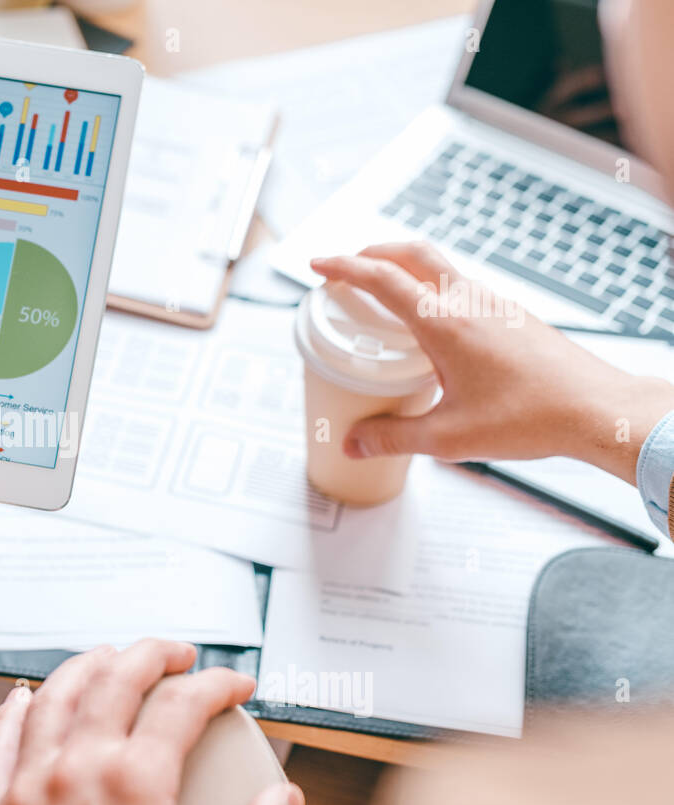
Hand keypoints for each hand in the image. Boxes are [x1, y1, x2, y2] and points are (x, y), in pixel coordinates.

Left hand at [0, 639, 302, 804]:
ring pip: (52, 694)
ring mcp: (26, 787)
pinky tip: (25, 698)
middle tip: (177, 654)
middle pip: (115, 677)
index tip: (234, 685)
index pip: (184, 703)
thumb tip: (285, 804)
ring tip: (110, 658)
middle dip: (153, 653)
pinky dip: (13, 710)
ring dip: (86, 666)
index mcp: (134, 782)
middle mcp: (75, 770)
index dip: (218, 684)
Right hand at [310, 242, 673, 483]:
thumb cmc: (533, 417)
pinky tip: (430, 322)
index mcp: (445, 323)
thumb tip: (355, 442)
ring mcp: (494, 304)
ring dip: (404, 266)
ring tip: (383, 292)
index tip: (319, 266)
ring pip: (440, 266)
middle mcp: (469, 303)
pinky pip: (461, 286)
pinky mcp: (511, 315)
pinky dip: (432, 287)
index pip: (382, 279)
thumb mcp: (448, 437)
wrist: (595, 409)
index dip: (343, 268)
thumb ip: (393, 436)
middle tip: (347, 266)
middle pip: (412, 253)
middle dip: (373, 252)